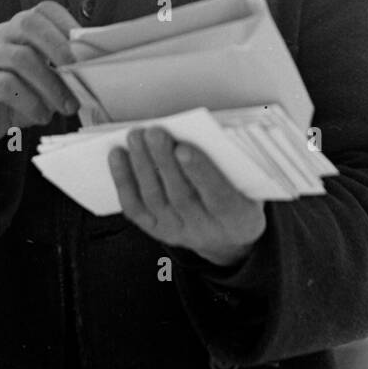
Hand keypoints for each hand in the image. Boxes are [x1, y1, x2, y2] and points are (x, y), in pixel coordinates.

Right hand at [0, 1, 80, 149]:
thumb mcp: (45, 80)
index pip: (43, 10)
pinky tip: (42, 116)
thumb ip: (63, 70)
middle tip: (76, 70)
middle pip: (28, 23)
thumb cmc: (19, 96)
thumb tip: (92, 71)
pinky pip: (6, 85)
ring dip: (50, 84)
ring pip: (20, 57)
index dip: (67, 23)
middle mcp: (1, 33)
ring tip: (66, 106)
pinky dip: (30, 101)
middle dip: (57, 45)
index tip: (87, 48)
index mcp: (21, 27)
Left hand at [109, 127, 267, 266]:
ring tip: (136, 136)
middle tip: (154, 132)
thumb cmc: (239, 194)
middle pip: (181, 196)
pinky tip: (117, 155)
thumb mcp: (250, 183)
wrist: (227, 237)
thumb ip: (233, 163)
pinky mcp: (156, 230)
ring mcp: (178, 232)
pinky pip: (135, 207)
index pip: (219, 197)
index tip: (184, 148)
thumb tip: (207, 131)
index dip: (200, 172)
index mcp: (238, 219)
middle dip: (165, 161)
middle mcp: (206, 231)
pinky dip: (123, 180)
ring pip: (155, 199)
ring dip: (142, 165)